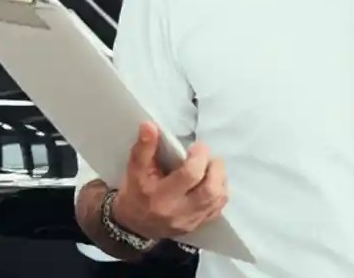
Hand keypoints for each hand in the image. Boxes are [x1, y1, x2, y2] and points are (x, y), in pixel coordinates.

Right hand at [112, 122, 228, 240]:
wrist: (133, 226)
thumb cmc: (134, 194)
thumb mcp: (134, 171)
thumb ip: (144, 148)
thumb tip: (150, 125)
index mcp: (162, 197)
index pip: (190, 175)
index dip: (199, 156)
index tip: (196, 146)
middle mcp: (180, 211)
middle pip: (211, 190)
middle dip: (215, 168)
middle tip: (208, 158)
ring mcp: (192, 221)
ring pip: (219, 199)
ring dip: (220, 179)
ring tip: (209, 169)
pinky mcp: (199, 225)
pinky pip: (218, 208)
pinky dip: (220, 192)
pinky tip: (210, 183)